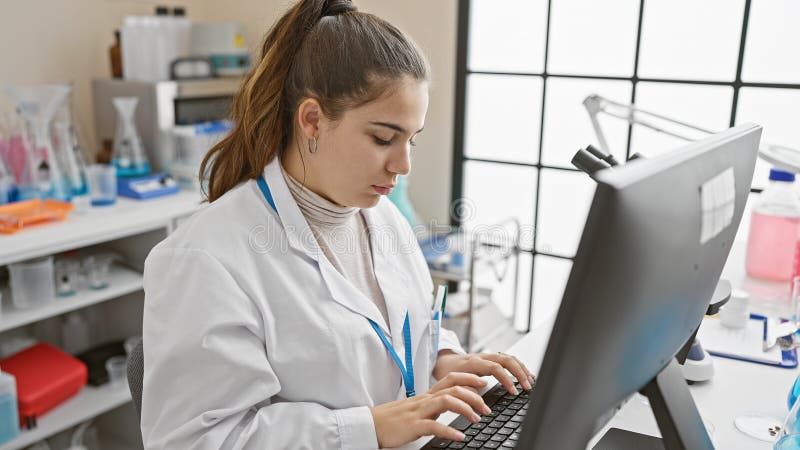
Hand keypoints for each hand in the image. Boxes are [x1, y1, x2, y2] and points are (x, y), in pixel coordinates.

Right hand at [369, 372, 491, 447]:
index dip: (469, 378)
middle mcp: (425, 399)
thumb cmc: (396, 418)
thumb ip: (436, 404)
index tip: (484, 382)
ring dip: (465, 409)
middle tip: (486, 408)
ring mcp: (419, 412)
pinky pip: (434, 426)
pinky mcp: (413, 426)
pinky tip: (459, 437)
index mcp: (428, 395)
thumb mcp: (419, 407)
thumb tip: (457, 404)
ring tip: (477, 419)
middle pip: (453, 388)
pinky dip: (449, 431)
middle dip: (474, 396)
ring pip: (446, 401)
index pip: (451, 379)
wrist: (373, 424)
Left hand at [433, 351, 534, 394]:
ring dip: (522, 369)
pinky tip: (525, 375)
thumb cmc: (447, 373)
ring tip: (531, 382)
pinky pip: (508, 359)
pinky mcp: (492, 358)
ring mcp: (488, 356)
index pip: (495, 368)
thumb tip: (480, 400)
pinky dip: (518, 366)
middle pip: (507, 359)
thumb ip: (466, 390)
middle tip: (528, 387)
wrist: (443, 361)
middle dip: (520, 373)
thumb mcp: (452, 384)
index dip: (507, 379)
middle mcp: (483, 357)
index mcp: (473, 363)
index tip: (514, 392)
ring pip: (509, 357)